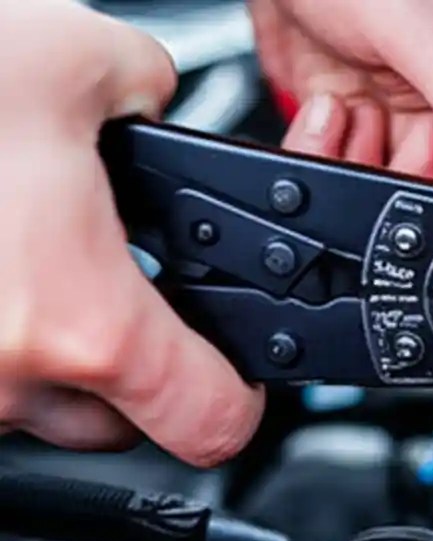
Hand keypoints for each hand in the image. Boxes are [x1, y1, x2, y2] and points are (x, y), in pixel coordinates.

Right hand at [0, 0, 263, 465]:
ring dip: (45, 343)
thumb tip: (148, 95)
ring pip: (31, 404)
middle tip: (114, 282)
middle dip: (134, 359)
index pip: (214, 424)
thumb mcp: (64, 55)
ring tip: (20, 250)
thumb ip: (141, 86)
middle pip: (121, 420)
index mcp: (80, 320)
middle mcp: (4, 377)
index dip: (240, 397)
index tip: (236, 369)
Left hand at [249, 0, 432, 324]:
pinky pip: (332, 171)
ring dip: (350, 171)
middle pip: (429, 209)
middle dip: (397, 201)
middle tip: (381, 153)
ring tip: (347, 109)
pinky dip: (319, 153)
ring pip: (375, 197)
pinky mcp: (341, 121)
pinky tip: (325, 105)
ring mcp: (387, 124)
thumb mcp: (431, 37)